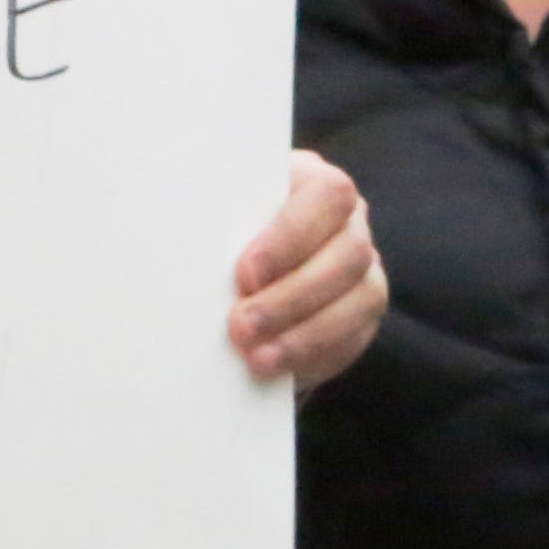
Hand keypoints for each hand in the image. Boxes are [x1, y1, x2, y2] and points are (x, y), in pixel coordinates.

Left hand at [230, 152, 382, 394]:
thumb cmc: (215, 241)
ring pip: (362, 297)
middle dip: (293, 297)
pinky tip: (276, 366)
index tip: (245, 273)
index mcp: (312, 182)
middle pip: (350, 253)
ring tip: (256, 357)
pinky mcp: (361, 311)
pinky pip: (356, 336)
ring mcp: (362, 267)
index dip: (292, 236)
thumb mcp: (214, 224)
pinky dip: (314, 354)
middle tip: (240, 326)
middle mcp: (348, 221)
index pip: (328, 195)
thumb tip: (186, 250)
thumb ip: (214, 228)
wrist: (228, 281)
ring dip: (306, 333)